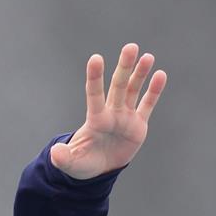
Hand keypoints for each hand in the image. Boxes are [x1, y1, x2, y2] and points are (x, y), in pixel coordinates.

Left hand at [49, 43, 165, 179]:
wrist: (99, 169)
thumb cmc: (83, 163)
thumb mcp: (72, 164)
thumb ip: (63, 158)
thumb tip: (55, 153)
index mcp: (95, 120)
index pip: (94, 95)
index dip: (95, 77)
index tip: (95, 58)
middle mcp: (111, 113)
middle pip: (118, 86)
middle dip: (124, 67)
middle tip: (130, 47)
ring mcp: (125, 117)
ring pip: (133, 91)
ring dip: (140, 74)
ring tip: (147, 56)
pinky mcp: (138, 124)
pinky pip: (147, 105)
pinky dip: (154, 91)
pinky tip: (160, 75)